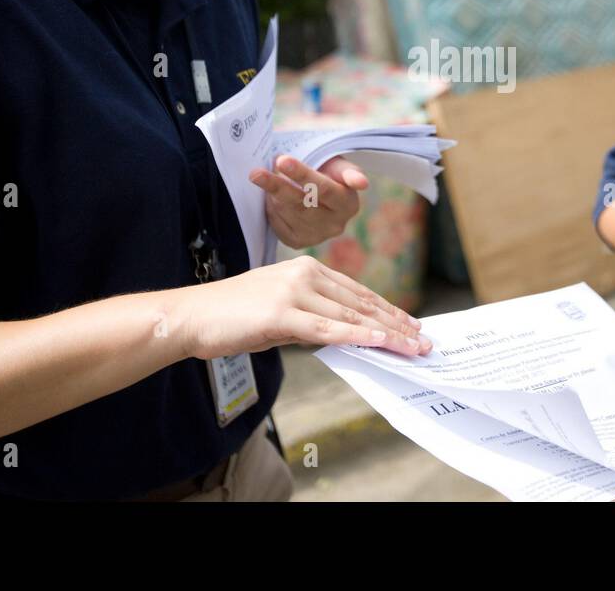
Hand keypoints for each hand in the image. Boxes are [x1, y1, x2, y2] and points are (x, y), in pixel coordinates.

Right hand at [172, 255, 429, 359]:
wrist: (192, 316)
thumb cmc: (232, 315)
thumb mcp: (280, 308)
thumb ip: (312, 315)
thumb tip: (343, 333)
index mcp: (306, 268)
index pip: (357, 292)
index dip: (387, 310)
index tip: (410, 325)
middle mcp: (305, 274)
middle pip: (361, 303)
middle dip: (396, 323)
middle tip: (423, 340)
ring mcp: (295, 291)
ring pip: (352, 316)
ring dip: (388, 333)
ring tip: (413, 347)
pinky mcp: (283, 313)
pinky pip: (330, 328)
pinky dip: (361, 336)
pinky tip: (383, 342)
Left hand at [250, 155, 367, 249]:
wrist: (317, 192)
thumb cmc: (329, 173)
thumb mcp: (341, 167)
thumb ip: (350, 173)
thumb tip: (362, 183)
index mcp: (348, 204)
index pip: (323, 189)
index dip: (302, 175)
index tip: (281, 160)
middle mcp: (336, 225)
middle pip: (302, 204)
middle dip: (277, 186)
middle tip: (256, 173)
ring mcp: (316, 237)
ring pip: (288, 214)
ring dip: (272, 195)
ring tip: (263, 177)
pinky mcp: (299, 242)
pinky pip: (279, 226)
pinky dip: (271, 209)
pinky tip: (269, 197)